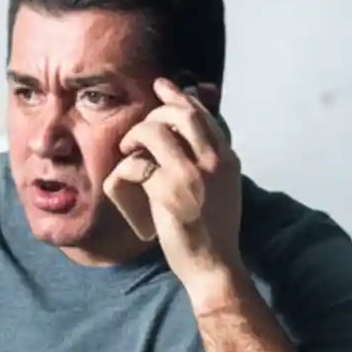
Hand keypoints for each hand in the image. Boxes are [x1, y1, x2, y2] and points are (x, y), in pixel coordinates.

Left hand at [103, 78, 244, 303]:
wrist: (213, 265)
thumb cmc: (212, 232)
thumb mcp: (221, 189)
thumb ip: (208, 163)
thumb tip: (185, 142)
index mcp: (227, 159)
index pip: (203, 115)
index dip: (179, 97)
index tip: (162, 86)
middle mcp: (214, 161)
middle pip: (182, 114)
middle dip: (156, 113)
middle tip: (139, 129)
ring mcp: (192, 175)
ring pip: (156, 132)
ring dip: (136, 135)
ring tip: (128, 150)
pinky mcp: (168, 191)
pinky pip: (138, 164)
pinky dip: (126, 168)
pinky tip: (124, 177)